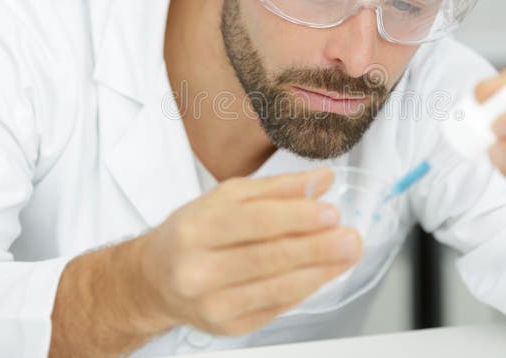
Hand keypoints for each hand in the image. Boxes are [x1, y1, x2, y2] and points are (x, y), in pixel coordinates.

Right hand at [140, 168, 361, 335]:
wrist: (156, 279)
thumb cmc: (194, 233)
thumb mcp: (226, 198)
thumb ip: (277, 188)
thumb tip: (322, 180)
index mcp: (196, 228)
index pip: (254, 222)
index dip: (296, 218)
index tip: (330, 213)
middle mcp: (199, 269)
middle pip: (268, 258)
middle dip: (316, 248)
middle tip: (349, 238)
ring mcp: (212, 303)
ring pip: (276, 288)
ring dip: (319, 272)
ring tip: (346, 255)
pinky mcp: (228, 327)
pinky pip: (276, 308)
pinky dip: (304, 290)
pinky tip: (323, 274)